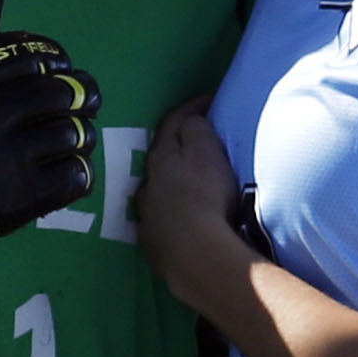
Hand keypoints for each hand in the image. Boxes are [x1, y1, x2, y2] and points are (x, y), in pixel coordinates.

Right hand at [0, 0, 94, 286]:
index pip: (39, 56)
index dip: (56, 62)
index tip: (52, 72)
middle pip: (65, 93)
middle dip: (77, 96)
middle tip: (74, 103)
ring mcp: (4, 162)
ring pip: (76, 133)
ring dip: (77, 135)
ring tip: (61, 138)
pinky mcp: (22, 201)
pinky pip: (79, 175)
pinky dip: (75, 171)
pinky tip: (55, 168)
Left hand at [137, 104, 255, 317]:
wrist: (197, 256)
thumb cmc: (206, 197)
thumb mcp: (207, 151)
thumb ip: (196, 130)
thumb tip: (190, 121)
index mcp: (160, 157)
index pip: (173, 123)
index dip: (192, 108)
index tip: (210, 100)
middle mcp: (147, 185)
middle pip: (161, 159)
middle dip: (179, 149)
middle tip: (201, 146)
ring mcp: (148, 218)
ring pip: (158, 193)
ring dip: (173, 186)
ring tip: (194, 188)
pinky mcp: (154, 247)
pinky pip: (163, 223)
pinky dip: (173, 216)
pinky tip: (186, 223)